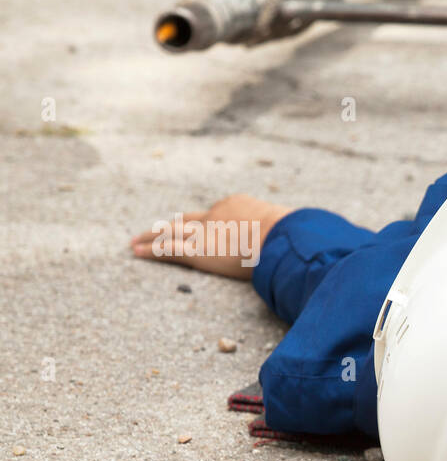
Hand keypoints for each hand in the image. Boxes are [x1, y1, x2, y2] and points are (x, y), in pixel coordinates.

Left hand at [129, 194, 291, 279]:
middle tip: (154, 228)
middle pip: (186, 219)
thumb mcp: (288, 230)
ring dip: (151, 236)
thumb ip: (284, 235)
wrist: (280, 236)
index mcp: (237, 207)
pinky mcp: (198, 251)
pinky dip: (150, 251)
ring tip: (134, 240)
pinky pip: (167, 250)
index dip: (201, 220)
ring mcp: (204, 233)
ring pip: (170, 232)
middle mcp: (216, 216)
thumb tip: (299, 244)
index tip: (193, 223)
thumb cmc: (292, 235)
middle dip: (169, 225)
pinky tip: (135, 253)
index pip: (215, 213)